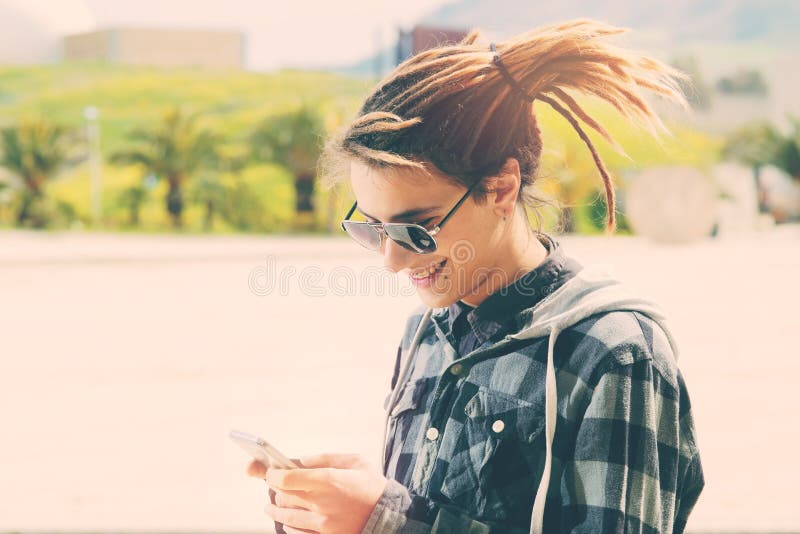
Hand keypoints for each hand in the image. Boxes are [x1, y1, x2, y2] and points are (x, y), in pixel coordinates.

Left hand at [247, 453, 387, 533]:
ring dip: (275, 509)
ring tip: (272, 505)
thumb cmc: (372, 486)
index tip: (270, 471)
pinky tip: (286, 521)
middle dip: (274, 488)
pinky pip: (296, 533)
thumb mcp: (355, 462)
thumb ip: (326, 458)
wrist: (389, 517)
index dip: (272, 474)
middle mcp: (322, 503)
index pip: (287, 478)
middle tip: (272, 483)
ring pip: (286, 516)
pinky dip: (288, 525)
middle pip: (283, 495)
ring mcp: (322, 524)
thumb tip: (301, 460)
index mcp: (329, 481)